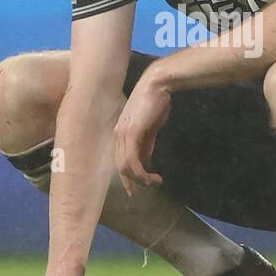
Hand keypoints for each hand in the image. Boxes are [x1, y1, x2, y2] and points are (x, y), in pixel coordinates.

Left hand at [113, 72, 172, 195]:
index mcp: (121, 132)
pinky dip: (142, 173)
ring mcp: (123, 134)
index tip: (135, 188)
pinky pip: (132, 160)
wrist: (157, 85)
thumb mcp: (150, 127)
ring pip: (125, 167)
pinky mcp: (131, 133)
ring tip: (154, 183)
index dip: (126, 176)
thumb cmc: (156, 102)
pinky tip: (153, 176)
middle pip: (120, 166)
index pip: (119, 159)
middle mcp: (118, 135)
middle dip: (132, 182)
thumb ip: (146, 142)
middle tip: (143, 191)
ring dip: (140, 179)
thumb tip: (146, 158)